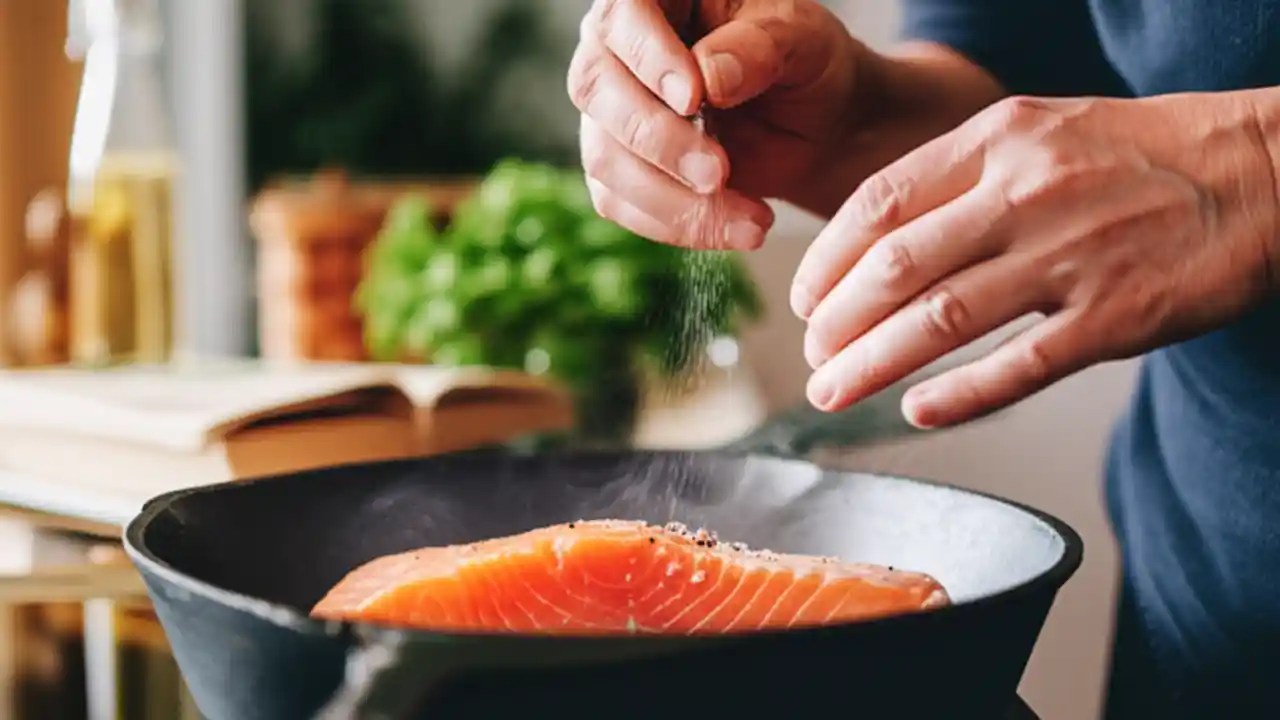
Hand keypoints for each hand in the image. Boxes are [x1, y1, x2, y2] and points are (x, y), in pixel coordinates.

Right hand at [566, 0, 865, 248]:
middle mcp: (617, 48)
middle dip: (659, 140)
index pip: (624, 15)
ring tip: (750, 219)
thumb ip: (761, 49)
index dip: (649, 58)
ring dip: (671, 198)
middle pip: (597, 88)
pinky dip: (676, 225)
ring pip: (605, 157)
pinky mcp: (617, 168)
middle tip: (719, 173)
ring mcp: (610, 112)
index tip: (694, 98)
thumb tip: (710, 76)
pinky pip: (620, 203)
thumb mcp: (803, 43)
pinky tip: (734, 229)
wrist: (815, 125)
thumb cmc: (805, 64)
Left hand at [794, 91, 1279, 425]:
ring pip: (940, 320)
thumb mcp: (1039, 132)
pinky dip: (958, 396)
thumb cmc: (1140, 155)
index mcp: (997, 140)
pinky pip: (1018, 366)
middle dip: (835, 323)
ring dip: (872, 365)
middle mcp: (1024, 194)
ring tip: (832, 391)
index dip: (824, 261)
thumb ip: (959, 176)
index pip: (877, 205)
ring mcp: (1070, 257)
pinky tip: (917, 413)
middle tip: (811, 358)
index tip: (803, 300)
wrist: (1261, 172)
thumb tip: (875, 238)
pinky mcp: (1114, 316)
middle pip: (895, 268)